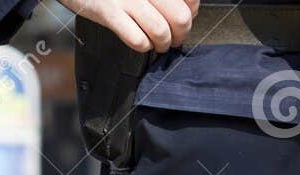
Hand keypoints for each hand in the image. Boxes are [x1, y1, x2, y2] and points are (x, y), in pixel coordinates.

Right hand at [60, 0, 197, 52]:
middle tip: (173, 38)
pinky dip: (142, 46)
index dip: (190, 13)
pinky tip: (139, 41)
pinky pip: (137, 39)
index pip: (190, 1)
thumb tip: (191, 8)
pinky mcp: (108, 11)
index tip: (181, 19)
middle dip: (180, 35)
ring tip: (156, 43)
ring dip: (162, 44)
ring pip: (161, 31)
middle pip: (181, 18)